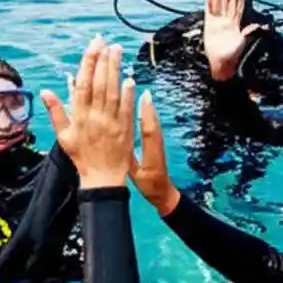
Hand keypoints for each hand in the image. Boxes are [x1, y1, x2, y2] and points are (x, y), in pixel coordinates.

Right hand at [43, 36, 135, 188]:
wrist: (102, 179)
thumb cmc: (81, 157)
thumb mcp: (63, 136)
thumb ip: (56, 112)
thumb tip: (45, 91)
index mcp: (78, 116)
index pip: (82, 84)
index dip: (87, 63)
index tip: (92, 46)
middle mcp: (94, 117)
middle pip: (98, 83)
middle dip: (102, 60)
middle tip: (106, 41)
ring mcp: (111, 122)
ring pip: (112, 91)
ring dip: (115, 69)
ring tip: (117, 50)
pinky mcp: (125, 129)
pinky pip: (126, 107)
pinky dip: (127, 92)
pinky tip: (129, 78)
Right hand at [129, 91, 179, 215]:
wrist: (163, 192)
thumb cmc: (149, 186)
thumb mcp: (136, 175)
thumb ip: (129, 160)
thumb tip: (120, 145)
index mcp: (151, 151)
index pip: (149, 129)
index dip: (146, 113)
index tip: (143, 97)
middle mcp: (157, 143)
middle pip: (152, 121)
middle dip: (147, 105)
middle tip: (142, 90)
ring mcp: (158, 142)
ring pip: (153, 122)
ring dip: (148, 108)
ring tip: (142, 94)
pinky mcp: (156, 143)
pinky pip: (152, 126)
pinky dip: (148, 116)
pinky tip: (142, 108)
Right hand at [203, 0, 262, 81]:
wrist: (221, 62)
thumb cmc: (234, 54)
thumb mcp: (243, 42)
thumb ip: (249, 32)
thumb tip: (258, 26)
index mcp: (236, 23)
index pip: (238, 7)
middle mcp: (228, 20)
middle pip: (229, 3)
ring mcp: (218, 21)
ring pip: (219, 4)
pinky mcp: (209, 23)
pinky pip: (209, 9)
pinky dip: (209, 0)